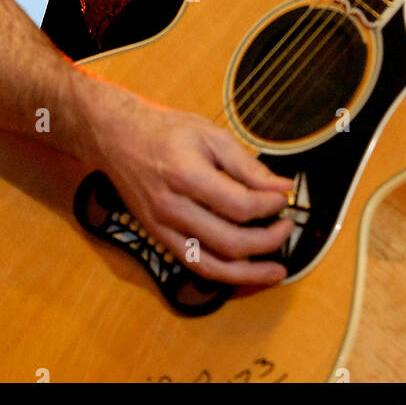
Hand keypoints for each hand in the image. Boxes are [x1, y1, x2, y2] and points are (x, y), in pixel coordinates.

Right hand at [80, 78, 294, 285]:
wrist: (118, 138)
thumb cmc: (165, 131)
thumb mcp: (210, 135)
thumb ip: (246, 165)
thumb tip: (282, 187)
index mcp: (187, 176)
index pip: (240, 206)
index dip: (270, 206)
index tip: (284, 197)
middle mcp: (173, 208)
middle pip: (231, 242)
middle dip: (268, 240)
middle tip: (287, 227)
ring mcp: (163, 228)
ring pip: (213, 266)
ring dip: (250, 273)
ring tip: (277, 269)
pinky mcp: (159, 238)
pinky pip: (195, 265)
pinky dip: (224, 273)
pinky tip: (244, 270)